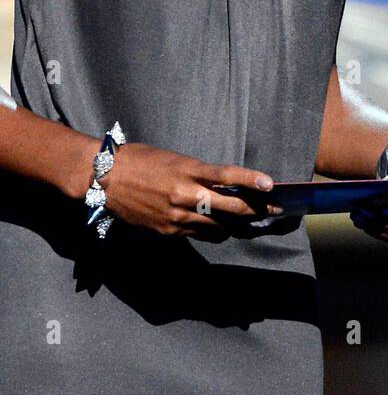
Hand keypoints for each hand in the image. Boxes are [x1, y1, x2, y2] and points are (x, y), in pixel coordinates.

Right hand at [101, 141, 284, 238]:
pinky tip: (223, 226)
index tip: (271, 184)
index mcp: (186, 170)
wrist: (104, 178)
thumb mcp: (175, 159)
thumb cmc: (141, 160)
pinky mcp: (168, 231)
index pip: (227, 176)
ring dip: (239, 223)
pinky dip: (215, 230)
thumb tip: (225, 185)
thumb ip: (199, 174)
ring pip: (220, 226)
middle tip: (276, 209)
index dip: (251, 180)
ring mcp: (177, 216)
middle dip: (257, 210)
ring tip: (254, 219)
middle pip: (231, 207)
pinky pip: (201, 234)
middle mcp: (185, 195)